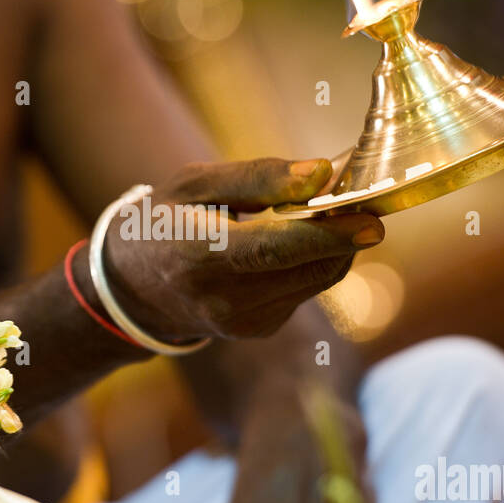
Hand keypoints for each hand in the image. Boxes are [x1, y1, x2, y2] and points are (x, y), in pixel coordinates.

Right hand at [102, 158, 383, 341]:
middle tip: (362, 197)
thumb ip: (257, 177)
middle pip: (308, 267)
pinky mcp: (259, 330)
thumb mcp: (195, 183)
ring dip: (333, 245)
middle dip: (344, 233)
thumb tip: (322, 172)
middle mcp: (222, 298)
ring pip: (317, 279)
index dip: (325, 235)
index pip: (272, 248)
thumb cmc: (163, 221)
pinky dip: (312, 262)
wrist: (133, 290)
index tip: (370, 220)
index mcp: (197, 255)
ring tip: (325, 210)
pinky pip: (305, 290)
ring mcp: (243, 322)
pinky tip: (292, 242)